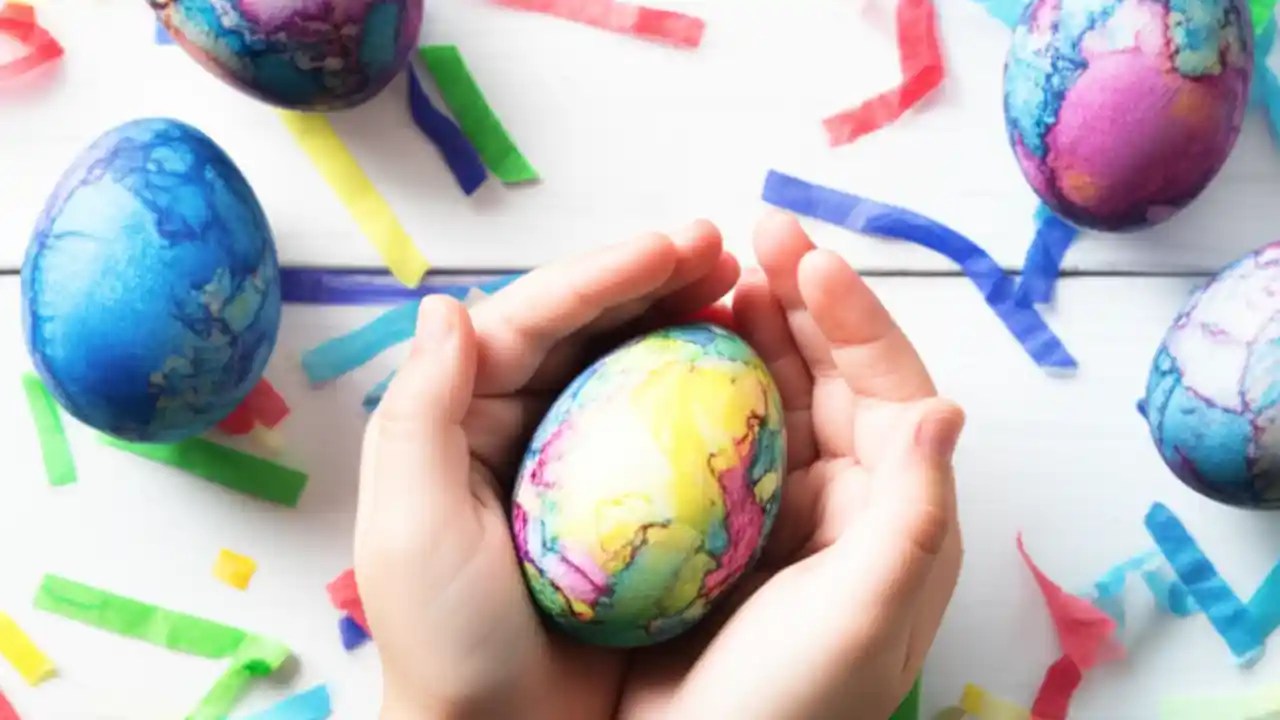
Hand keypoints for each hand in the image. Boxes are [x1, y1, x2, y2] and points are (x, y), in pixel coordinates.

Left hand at [353, 222, 739, 718]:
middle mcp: (515, 421)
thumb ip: (420, 413)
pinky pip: (662, 424)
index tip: (672, 247)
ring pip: (628, 363)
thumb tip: (448, 306)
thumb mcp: (413, 527)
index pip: (532, 320)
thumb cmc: (447, 641)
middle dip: (651, 277)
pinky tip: (743, 366)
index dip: (602, 274)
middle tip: (721, 248)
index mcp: (461, 414)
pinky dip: (699, 386)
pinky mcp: (620, 499)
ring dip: (680, 316)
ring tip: (740, 285)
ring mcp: (572, 457)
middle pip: (587, 327)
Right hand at [616, 211, 965, 719]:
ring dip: (754, 326)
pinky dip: (706, 378)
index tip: (803, 257)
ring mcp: (784, 504)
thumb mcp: (863, 614)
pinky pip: (722, 427)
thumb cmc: (792, 704)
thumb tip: (946, 409)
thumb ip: (912, 516)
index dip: (852, 316)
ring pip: (778, 391)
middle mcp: (849, 498)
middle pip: (834, 373)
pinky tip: (677, 345)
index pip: (889, 388)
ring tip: (716, 272)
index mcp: (897, 512)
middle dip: (801, 297)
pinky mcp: (725, 518)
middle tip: (754, 232)